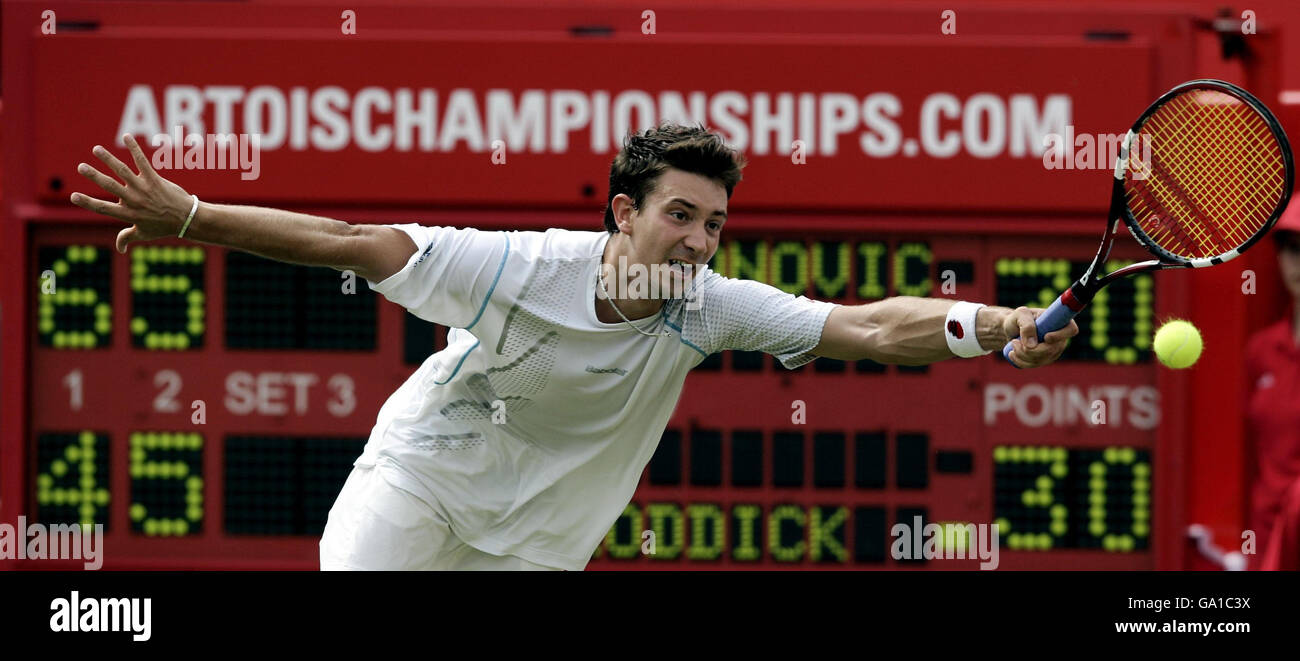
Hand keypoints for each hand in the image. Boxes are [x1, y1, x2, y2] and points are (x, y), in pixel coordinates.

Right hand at [69, 134, 194, 252]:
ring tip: (96, 149)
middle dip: (94, 176)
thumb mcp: (144, 234)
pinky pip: (143, 162)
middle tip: (81, 167)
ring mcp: (144, 189)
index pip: (103, 208)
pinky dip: (134, 149)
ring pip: (123, 171)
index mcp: (128, 214)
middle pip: (110, 186)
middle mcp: (134, 200)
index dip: (88, 202)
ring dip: (108, 159)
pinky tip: (126, 137)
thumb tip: (119, 249)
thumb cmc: (165, 227)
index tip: (73, 196)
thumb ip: (127, 238)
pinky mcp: (155, 179)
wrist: (187, 218)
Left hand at [1002, 306, 1078, 367]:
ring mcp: (1054, 350)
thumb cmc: (1018, 319)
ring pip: (1041, 359)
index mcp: (1059, 321)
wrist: (1011, 329)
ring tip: (1013, 343)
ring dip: (1022, 354)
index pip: (1071, 329)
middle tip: (1015, 342)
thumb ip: (1026, 325)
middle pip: (1052, 350)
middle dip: (1030, 349)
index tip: (1046, 337)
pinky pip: (1035, 365)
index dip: (1061, 336)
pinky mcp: (1045, 359)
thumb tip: (1032, 346)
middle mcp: (1060, 338)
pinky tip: (1012, 354)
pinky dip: (1021, 361)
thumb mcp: (1020, 315)